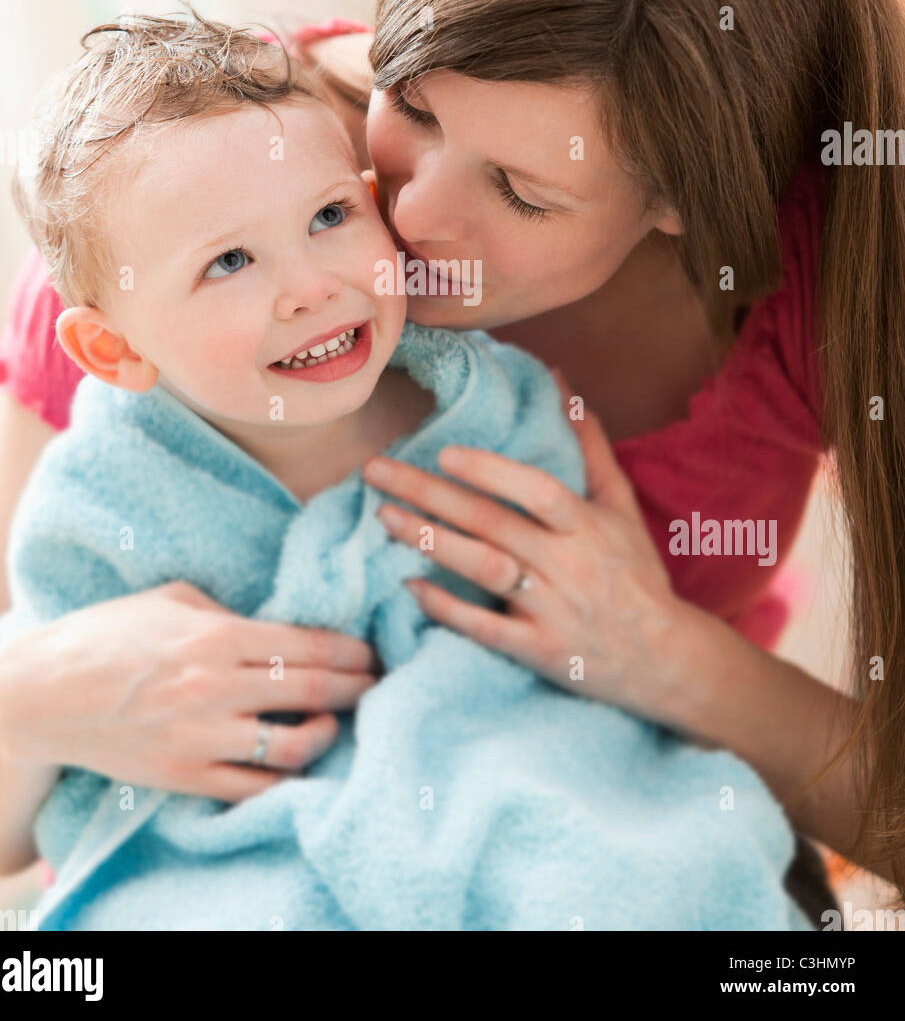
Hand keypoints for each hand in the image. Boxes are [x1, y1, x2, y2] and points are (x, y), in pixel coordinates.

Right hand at [0, 582, 378, 801]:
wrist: (41, 693)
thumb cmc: (107, 633)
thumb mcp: (173, 600)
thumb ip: (228, 612)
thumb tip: (275, 624)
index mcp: (217, 637)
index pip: (310, 645)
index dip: (353, 651)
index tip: (372, 651)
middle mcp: (216, 689)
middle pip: (314, 692)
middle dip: (359, 688)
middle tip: (377, 684)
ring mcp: (200, 739)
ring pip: (292, 747)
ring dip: (326, 735)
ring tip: (334, 723)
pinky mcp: (183, 777)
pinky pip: (251, 786)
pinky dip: (282, 775)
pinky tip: (293, 759)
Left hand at [362, 413, 691, 719]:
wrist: (666, 660)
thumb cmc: (636, 573)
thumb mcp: (620, 505)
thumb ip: (589, 443)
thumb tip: (560, 383)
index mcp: (588, 526)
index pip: (539, 492)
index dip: (493, 472)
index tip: (445, 453)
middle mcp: (569, 565)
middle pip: (493, 524)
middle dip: (430, 495)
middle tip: (376, 472)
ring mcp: (553, 611)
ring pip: (485, 571)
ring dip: (431, 542)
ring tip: (385, 518)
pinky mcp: (540, 652)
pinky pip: (486, 629)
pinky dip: (447, 608)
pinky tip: (410, 585)